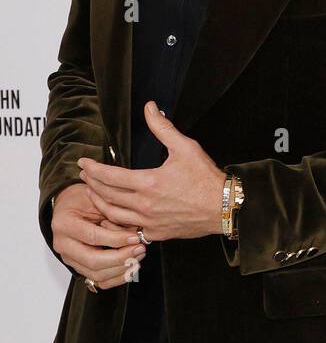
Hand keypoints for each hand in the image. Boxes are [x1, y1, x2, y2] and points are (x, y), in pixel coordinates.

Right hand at [51, 182, 147, 288]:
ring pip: (96, 274)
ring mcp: (69, 258)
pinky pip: (97, 280)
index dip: (117, 240)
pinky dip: (116, 278)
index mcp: (65, 224)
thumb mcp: (98, 199)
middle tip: (139, 249)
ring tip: (137, 257)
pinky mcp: (77, 266)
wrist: (70, 205)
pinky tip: (130, 268)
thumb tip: (135, 232)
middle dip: (121, 258)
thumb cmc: (84, 200)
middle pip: (93, 261)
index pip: (93, 237)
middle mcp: (63, 244)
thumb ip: (113, 215)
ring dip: (121, 268)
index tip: (135, 238)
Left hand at [77, 101, 226, 242]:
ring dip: (99, 204)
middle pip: (106, 195)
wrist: (224, 207)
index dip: (92, 168)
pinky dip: (116, 222)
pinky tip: (113, 216)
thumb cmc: (206, 179)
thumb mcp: (186, 147)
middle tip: (84, 175)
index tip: (83, 163)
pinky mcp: (156, 233)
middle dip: (91, 183)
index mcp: (148, 183)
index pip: (109, 176)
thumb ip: (163, 128)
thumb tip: (150, 108)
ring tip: (92, 194)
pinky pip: (128, 230)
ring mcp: (149, 222)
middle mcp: (144, 205)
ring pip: (113, 215)